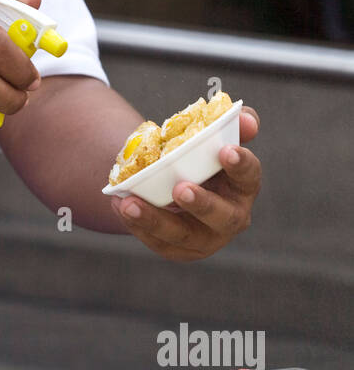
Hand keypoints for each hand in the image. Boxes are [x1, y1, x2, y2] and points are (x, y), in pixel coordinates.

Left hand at [108, 106, 261, 260]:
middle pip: (223, 217)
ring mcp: (206, 238)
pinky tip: (120, 206)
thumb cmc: (198, 158)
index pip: (250, 176)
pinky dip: (137, 224)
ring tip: (130, 203)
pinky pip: (158, 241)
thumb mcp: (211, 138)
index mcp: (244, 186)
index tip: (225, 150)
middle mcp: (232, 217)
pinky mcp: (179, 250)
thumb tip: (245, 119)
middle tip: (181, 188)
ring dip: (156, 220)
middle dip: (203, 204)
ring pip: (183, 235)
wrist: (169, 183)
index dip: (241, 164)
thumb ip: (229, 124)